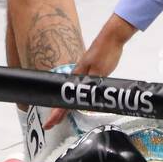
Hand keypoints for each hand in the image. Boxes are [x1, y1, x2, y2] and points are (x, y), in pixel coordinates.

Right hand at [42, 15, 135, 129]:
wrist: (113, 37)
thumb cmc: (105, 52)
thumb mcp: (100, 72)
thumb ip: (92, 88)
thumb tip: (85, 105)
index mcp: (77, 76)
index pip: (63, 98)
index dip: (57, 112)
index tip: (49, 124)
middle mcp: (78, 76)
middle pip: (65, 97)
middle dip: (58, 111)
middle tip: (52, 124)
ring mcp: (84, 74)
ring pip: (72, 94)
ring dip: (66, 105)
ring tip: (61, 116)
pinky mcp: (92, 72)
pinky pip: (80, 89)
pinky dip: (76, 98)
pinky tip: (78, 101)